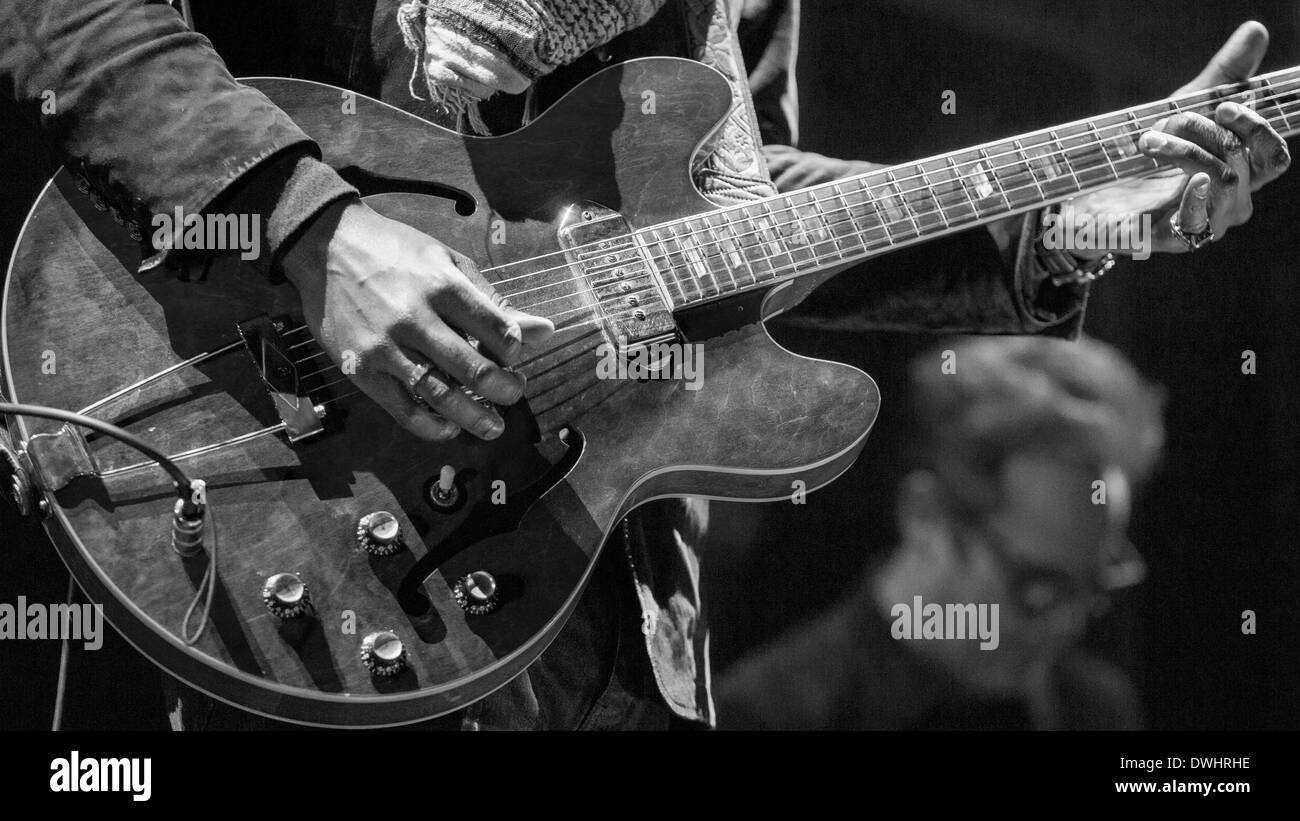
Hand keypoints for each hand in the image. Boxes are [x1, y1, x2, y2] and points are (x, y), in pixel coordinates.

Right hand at [280, 198, 553, 440]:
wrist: (325, 245)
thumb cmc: (394, 251)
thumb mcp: (447, 260)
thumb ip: (493, 300)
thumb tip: (545, 331)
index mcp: (443, 285)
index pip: (497, 330)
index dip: (515, 351)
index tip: (515, 356)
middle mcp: (416, 317)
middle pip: (474, 368)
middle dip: (504, 389)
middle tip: (513, 393)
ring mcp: (386, 346)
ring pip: (439, 393)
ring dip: (473, 416)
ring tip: (493, 426)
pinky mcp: (361, 368)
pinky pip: (401, 408)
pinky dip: (429, 426)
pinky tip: (448, 428)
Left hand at [1064, 21, 1289, 257]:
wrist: (1089, 194)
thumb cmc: (1147, 155)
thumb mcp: (1185, 109)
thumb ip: (1223, 77)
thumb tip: (1257, 29)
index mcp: (1241, 172)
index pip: (1273, 155)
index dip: (1257, 128)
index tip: (1223, 104)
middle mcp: (1230, 202)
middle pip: (1244, 162)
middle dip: (1207, 131)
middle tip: (1170, 117)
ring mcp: (1205, 223)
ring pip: (1223, 182)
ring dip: (1185, 151)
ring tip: (1147, 139)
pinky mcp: (1172, 239)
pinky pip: (1199, 224)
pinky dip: (1198, 199)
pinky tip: (1189, 181)